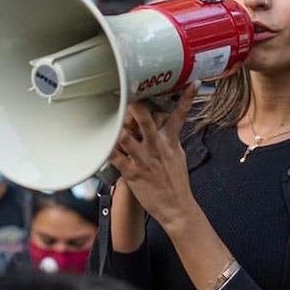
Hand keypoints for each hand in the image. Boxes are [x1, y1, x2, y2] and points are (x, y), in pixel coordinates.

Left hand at [108, 82, 199, 227]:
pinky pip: (115, 158)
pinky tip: (98, 142)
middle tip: (127, 91)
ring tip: (107, 114)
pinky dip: (106, 150)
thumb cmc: (176, 182)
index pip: (180, 115)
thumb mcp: (178, 155)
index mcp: (170, 141)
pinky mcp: (132, 173)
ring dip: (116, 127)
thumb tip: (168, 122)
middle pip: (146, 121)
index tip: (191, 83)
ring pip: (126, 137)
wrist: (176, 207)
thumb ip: (171, 137)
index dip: (186, 98)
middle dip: (136, 106)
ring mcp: (143, 160)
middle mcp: (156, 147)